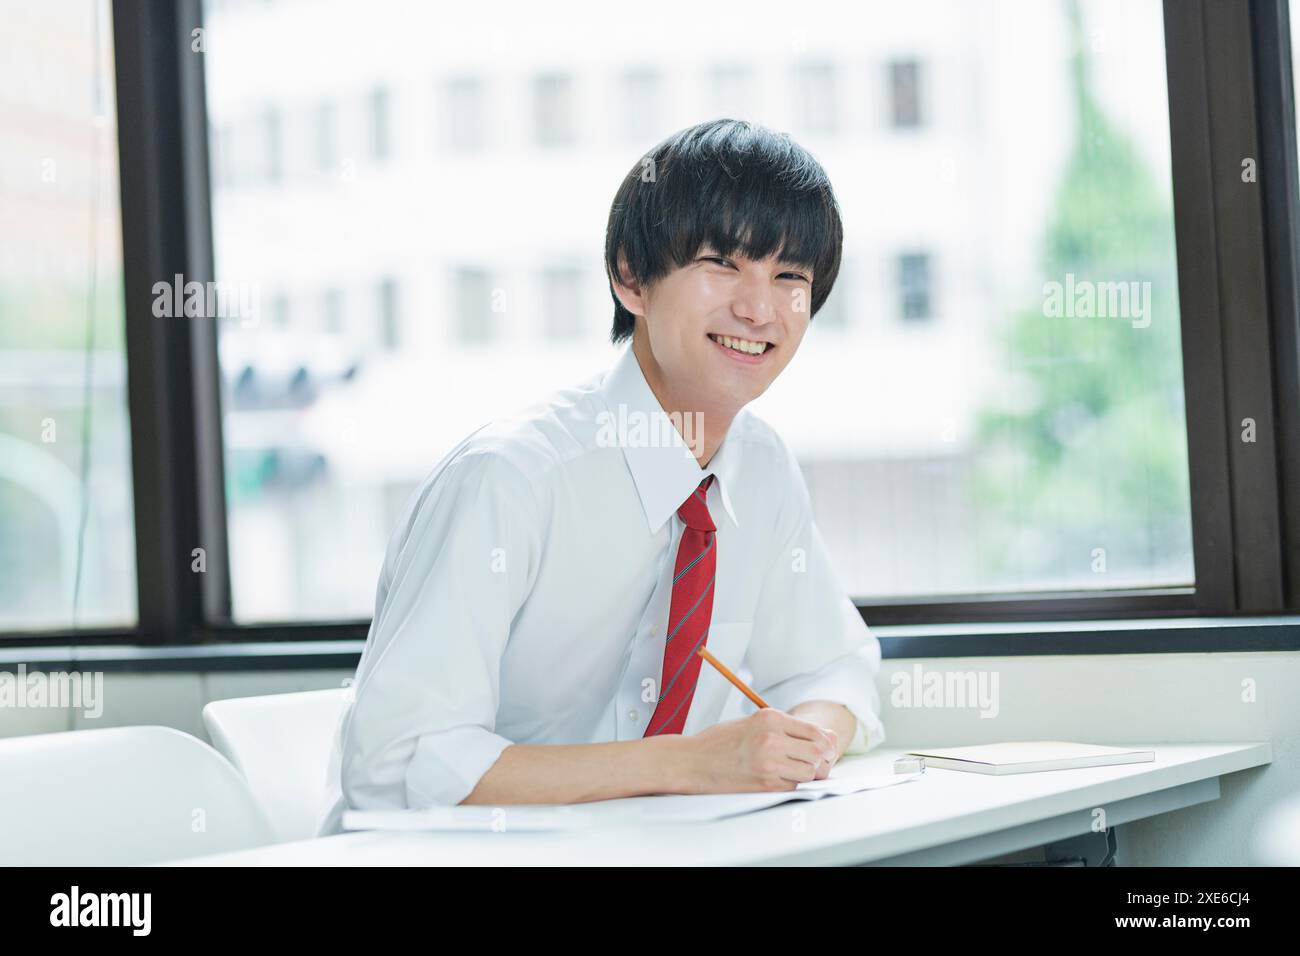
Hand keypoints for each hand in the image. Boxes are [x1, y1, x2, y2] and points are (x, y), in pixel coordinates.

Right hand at [679, 708, 838, 793]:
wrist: (692, 761)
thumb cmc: (720, 742)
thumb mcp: (753, 722)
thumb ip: (784, 728)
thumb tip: (819, 738)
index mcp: (770, 718)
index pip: (816, 731)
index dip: (826, 742)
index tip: (825, 748)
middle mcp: (772, 738)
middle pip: (819, 752)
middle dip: (821, 759)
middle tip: (814, 762)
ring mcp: (769, 763)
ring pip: (809, 772)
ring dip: (806, 773)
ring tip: (792, 770)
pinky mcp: (765, 784)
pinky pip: (793, 786)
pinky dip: (791, 783)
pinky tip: (777, 777)